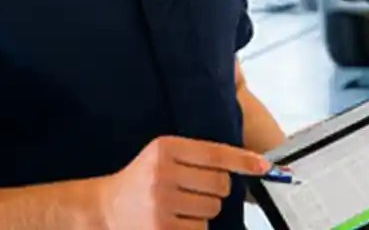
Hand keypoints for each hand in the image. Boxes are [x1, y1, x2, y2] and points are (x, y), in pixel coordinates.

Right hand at [93, 135, 269, 228]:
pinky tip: (177, 221)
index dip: (244, 161)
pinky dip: (195, 227)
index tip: (264, 166)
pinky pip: (200, 229)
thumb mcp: (163, 154)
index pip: (216, 153)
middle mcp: (163, 173)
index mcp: (165, 148)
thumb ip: (198, 155)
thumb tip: (247, 164)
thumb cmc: (141, 179)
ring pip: (212, 209)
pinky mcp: (162, 228)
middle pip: (220, 184)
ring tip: (182, 207)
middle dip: (217, 190)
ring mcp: (162, 203)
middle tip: (198, 191)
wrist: (104, 208)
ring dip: (205, 211)